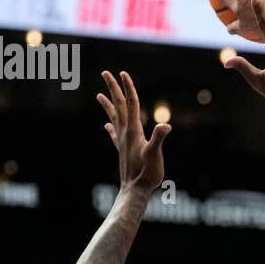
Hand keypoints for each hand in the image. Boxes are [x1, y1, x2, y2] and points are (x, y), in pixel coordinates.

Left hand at [96, 71, 169, 192]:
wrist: (135, 191)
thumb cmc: (146, 174)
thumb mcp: (155, 155)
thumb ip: (159, 139)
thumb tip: (166, 126)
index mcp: (133, 130)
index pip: (130, 104)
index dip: (127, 87)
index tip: (122, 73)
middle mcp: (125, 133)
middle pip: (118, 105)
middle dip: (113, 88)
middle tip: (106, 73)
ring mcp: (122, 141)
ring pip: (113, 118)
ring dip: (107, 105)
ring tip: (98, 95)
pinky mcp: (122, 150)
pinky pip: (114, 134)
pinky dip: (110, 126)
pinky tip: (106, 125)